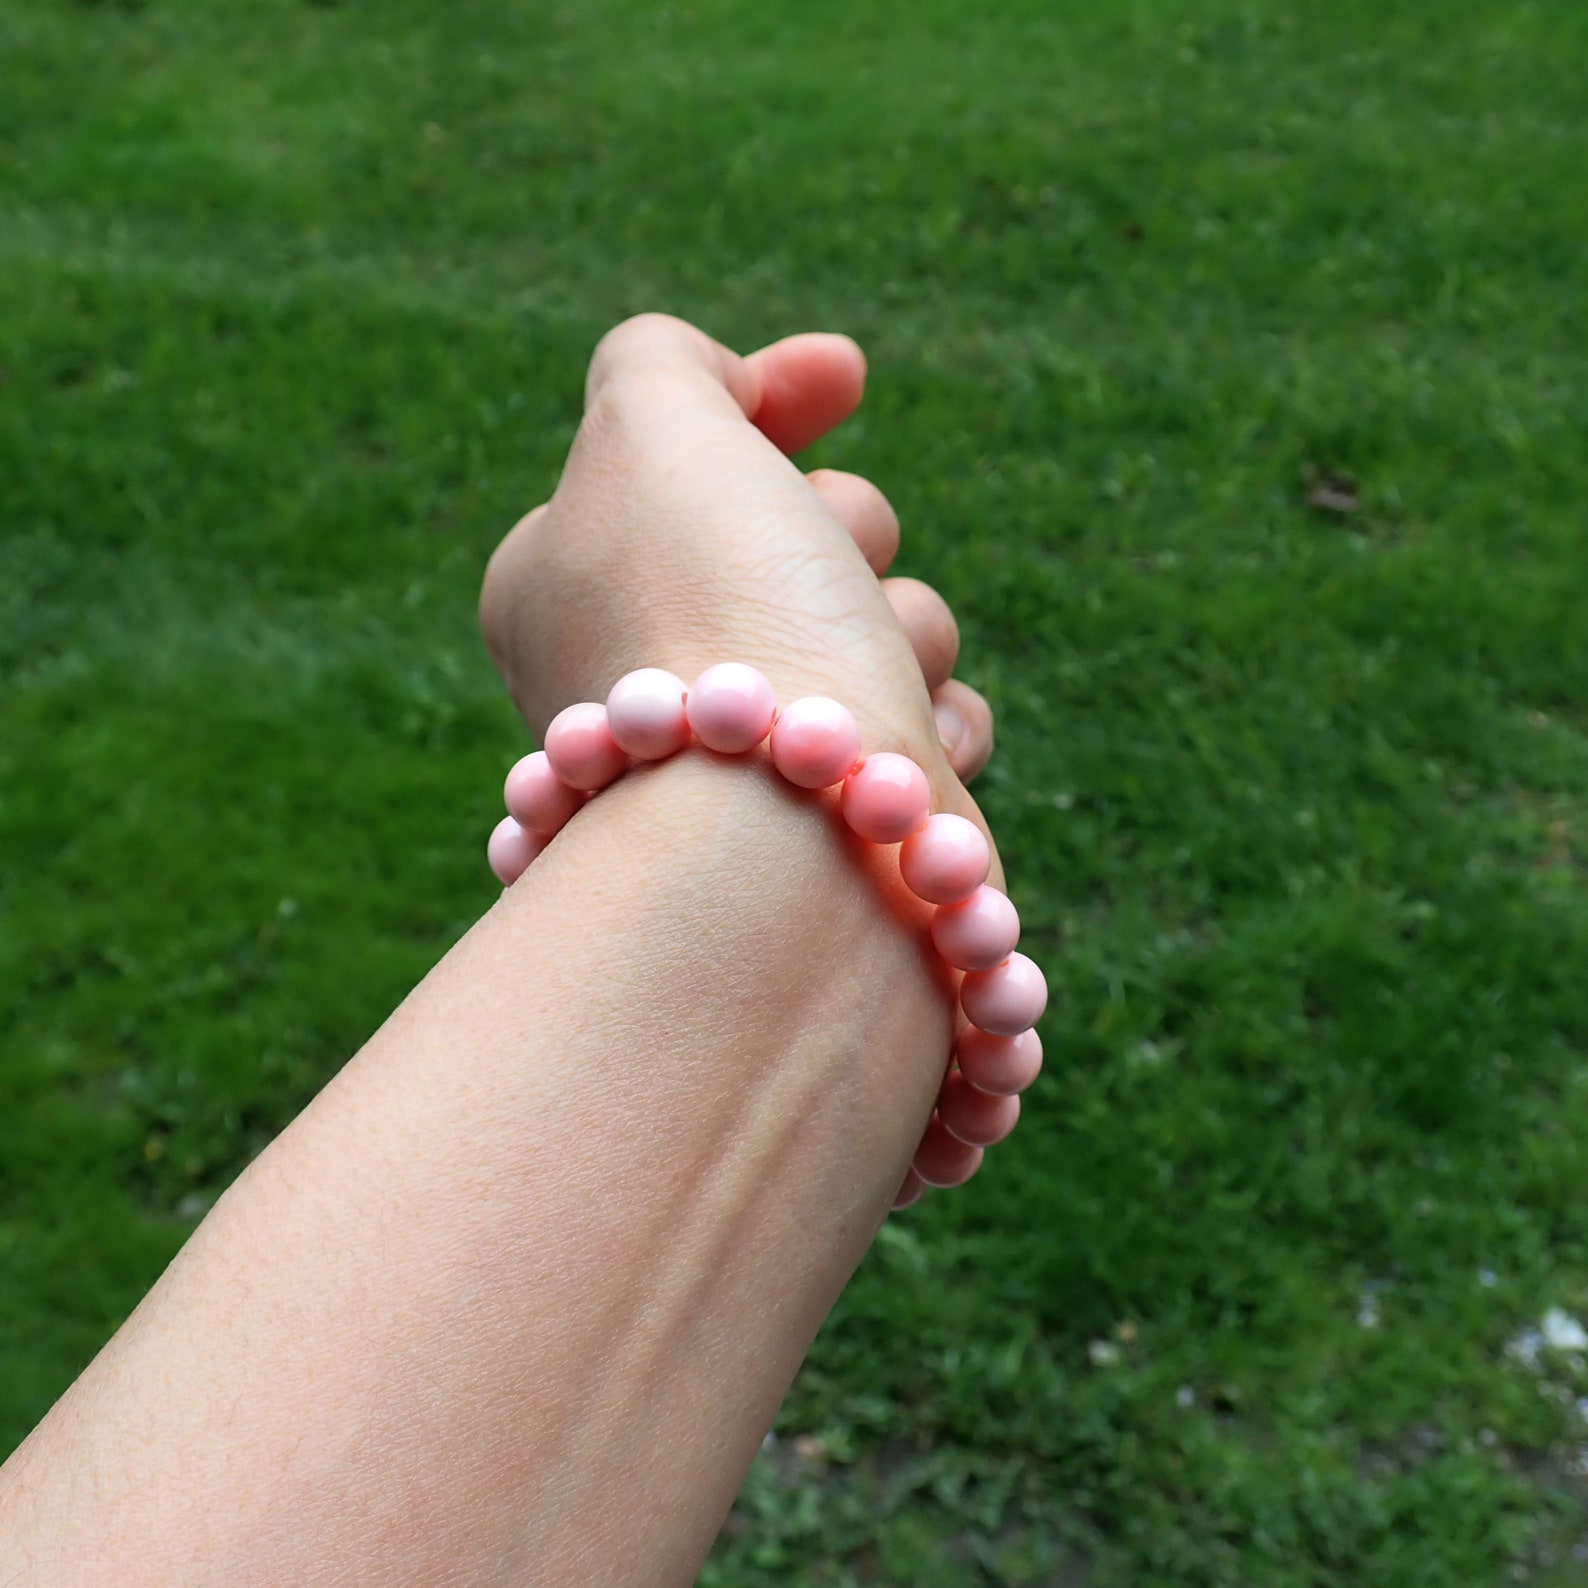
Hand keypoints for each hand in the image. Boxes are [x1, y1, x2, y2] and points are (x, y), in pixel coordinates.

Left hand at [479, 314, 996, 853]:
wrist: (781, 823)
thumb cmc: (709, 611)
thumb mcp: (651, 421)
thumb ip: (663, 360)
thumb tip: (730, 392)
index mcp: (565, 580)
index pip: (679, 458)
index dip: (770, 403)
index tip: (846, 377)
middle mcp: (643, 669)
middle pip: (796, 535)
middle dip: (842, 527)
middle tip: (820, 563)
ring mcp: (741, 755)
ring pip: (877, 623)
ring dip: (901, 625)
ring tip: (866, 678)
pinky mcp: (834, 822)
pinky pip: (921, 723)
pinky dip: (930, 721)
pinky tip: (907, 750)